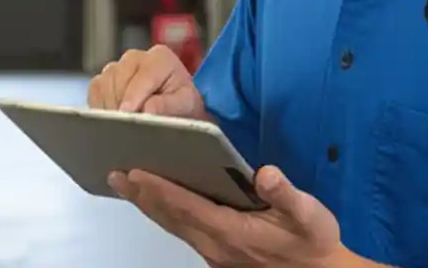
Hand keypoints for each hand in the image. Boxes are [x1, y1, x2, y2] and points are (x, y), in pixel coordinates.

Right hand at [87, 45, 207, 119]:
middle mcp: (136, 58)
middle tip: (125, 127)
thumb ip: (168, 105)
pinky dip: (100, 107)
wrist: (174, 106)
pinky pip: (94, 91)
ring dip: (109, 107)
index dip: (133, 96)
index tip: (127, 114)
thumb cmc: (181, 104)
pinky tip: (113, 119)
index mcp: (160, 59)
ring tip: (121, 125)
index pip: (143, 75)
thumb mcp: (185, 105)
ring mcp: (117, 67)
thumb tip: (147, 109)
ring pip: (104, 84)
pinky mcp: (103, 79)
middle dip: (120, 105)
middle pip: (119, 79)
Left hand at [108, 165, 380, 267]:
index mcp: (233, 232)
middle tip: (114, 173)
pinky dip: (164, 213)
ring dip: (147, 205)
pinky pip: (182, 230)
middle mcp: (216, 245)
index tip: (135, 173)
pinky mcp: (216, 253)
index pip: (187, 207)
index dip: (159, 190)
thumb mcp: (310, 217)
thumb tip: (266, 173)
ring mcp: (213, 252)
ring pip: (172, 225)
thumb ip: (285, 195)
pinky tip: (155, 201)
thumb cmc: (314, 244)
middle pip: (170, 217)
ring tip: (124, 183)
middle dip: (141, 195)